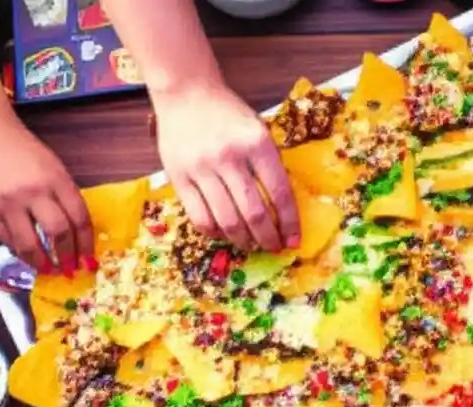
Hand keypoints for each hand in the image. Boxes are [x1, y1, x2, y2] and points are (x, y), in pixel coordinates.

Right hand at [0, 124, 92, 274]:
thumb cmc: (28, 156)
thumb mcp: (56, 171)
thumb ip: (67, 199)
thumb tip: (78, 237)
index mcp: (56, 180)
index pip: (78, 218)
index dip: (86, 244)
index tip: (89, 260)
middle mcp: (33, 192)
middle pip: (57, 232)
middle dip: (67, 257)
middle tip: (70, 269)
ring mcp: (9, 203)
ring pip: (29, 244)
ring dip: (42, 263)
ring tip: (49, 270)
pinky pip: (8, 241)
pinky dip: (20, 252)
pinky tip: (29, 256)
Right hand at [155, 82, 299, 252]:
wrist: (186, 93)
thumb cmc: (228, 114)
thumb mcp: (258, 130)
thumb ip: (270, 164)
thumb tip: (284, 210)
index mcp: (256, 143)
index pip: (279, 192)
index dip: (289, 222)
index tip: (293, 239)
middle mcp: (229, 156)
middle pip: (254, 213)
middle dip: (268, 238)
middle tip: (274, 247)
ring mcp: (202, 168)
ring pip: (227, 220)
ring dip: (243, 240)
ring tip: (251, 245)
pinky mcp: (179, 178)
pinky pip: (200, 217)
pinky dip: (215, 232)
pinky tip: (224, 233)